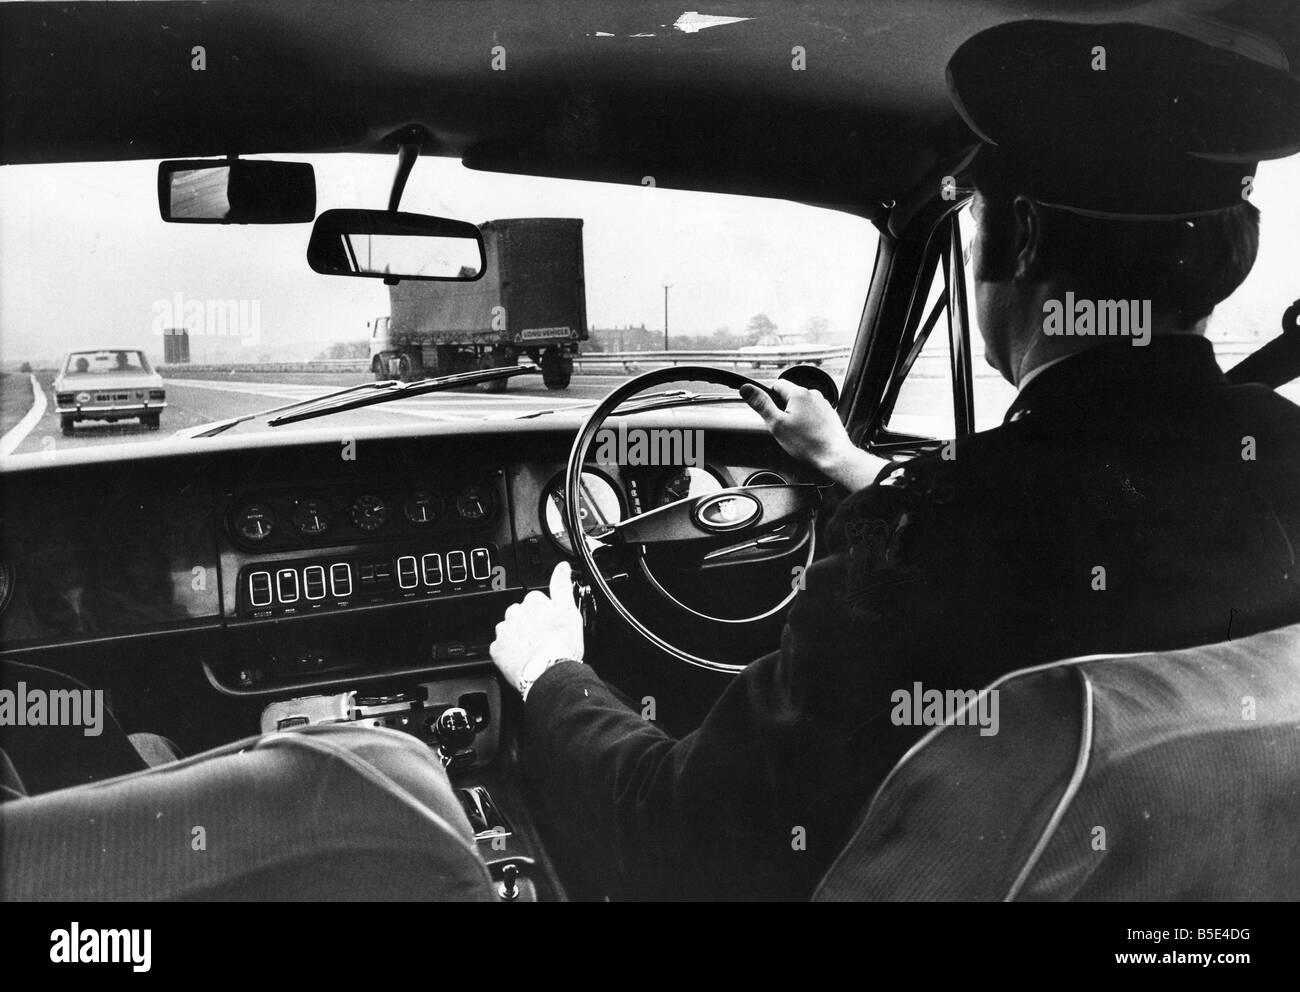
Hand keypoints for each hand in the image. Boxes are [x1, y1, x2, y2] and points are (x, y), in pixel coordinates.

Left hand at [490, 561, 584, 691]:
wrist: (550, 673)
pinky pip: (500, 647)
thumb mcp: (570, 611)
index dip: (545, 613)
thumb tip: (562, 567)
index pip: (536, 600)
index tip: (550, 624)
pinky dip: (509, 652)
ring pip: (509, 629)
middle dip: (528, 623)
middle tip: (542, 639)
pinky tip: (522, 658)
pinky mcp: (496, 650)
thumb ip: (562, 586)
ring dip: (517, 636)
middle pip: (520, 613)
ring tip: (532, 650)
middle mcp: (516, 613)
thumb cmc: (562, 645)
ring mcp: (505, 632)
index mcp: (533, 602)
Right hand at [740, 380, 886, 490]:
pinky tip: (808, 435)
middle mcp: (813, 395)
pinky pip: (813, 414)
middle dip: (783, 409)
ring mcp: (823, 404)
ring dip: (796, 416)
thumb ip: (761, 404)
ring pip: (801, 406)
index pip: (777, 384)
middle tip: (783, 428)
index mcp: (799, 393)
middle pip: (789, 396)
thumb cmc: (807, 443)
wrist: (834, 456)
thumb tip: (746, 388)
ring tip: (798, 434)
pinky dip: (808, 422)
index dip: (769, 398)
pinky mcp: (829, 415)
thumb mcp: (777, 424)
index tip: (770, 412)